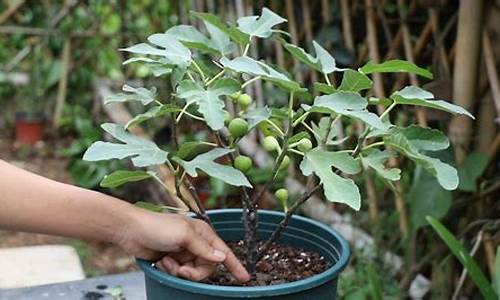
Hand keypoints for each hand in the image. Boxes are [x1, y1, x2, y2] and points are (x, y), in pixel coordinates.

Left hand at [116, 208, 249, 281]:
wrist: (131, 231)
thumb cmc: (157, 227)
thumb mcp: (184, 235)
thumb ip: (204, 248)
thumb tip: (221, 258)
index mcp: (203, 233)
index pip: (224, 251)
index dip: (234, 265)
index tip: (244, 277)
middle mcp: (196, 243)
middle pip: (207, 267)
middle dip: (193, 272)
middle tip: (180, 269)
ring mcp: (185, 252)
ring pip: (193, 272)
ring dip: (178, 270)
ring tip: (167, 261)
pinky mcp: (174, 259)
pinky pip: (179, 273)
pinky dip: (171, 270)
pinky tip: (162, 261)